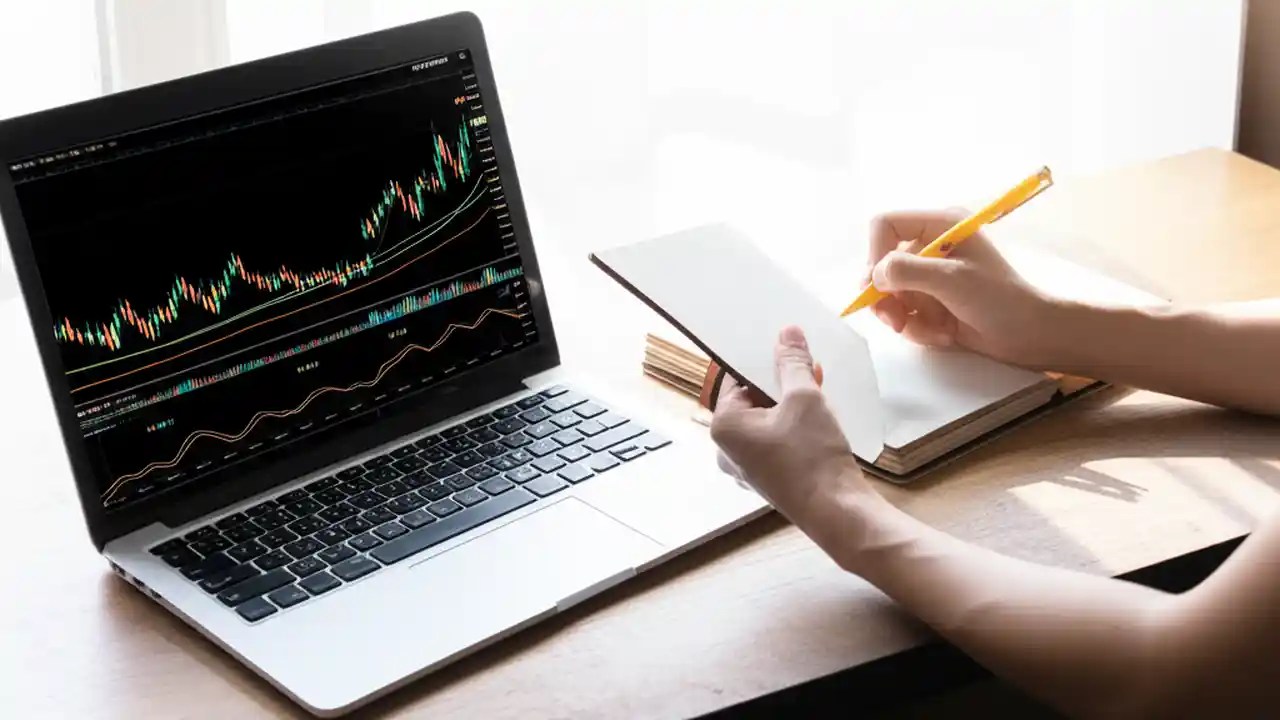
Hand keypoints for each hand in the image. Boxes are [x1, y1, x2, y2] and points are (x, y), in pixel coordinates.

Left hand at [710, 326, 878, 547]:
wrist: (836, 511)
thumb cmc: (813, 456)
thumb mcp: (805, 398)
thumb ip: (793, 363)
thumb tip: (787, 334)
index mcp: (724, 426)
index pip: (737, 379)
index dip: (764, 362)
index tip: (787, 353)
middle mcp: (727, 448)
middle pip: (752, 400)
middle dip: (781, 384)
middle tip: (809, 371)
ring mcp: (746, 467)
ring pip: (766, 421)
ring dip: (791, 404)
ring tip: (818, 393)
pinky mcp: (768, 478)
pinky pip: (776, 441)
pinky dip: (793, 427)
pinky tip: (818, 421)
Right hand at [864, 209, 1065, 368]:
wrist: (1031, 335)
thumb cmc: (999, 299)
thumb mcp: (953, 280)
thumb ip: (909, 271)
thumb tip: (874, 276)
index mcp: (940, 225)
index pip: (886, 225)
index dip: (875, 253)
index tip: (878, 285)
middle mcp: (932, 246)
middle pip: (882, 264)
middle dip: (887, 297)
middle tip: (895, 321)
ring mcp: (931, 276)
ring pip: (891, 294)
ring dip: (905, 318)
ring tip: (931, 331)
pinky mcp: (933, 302)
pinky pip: (906, 313)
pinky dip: (919, 328)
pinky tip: (944, 335)